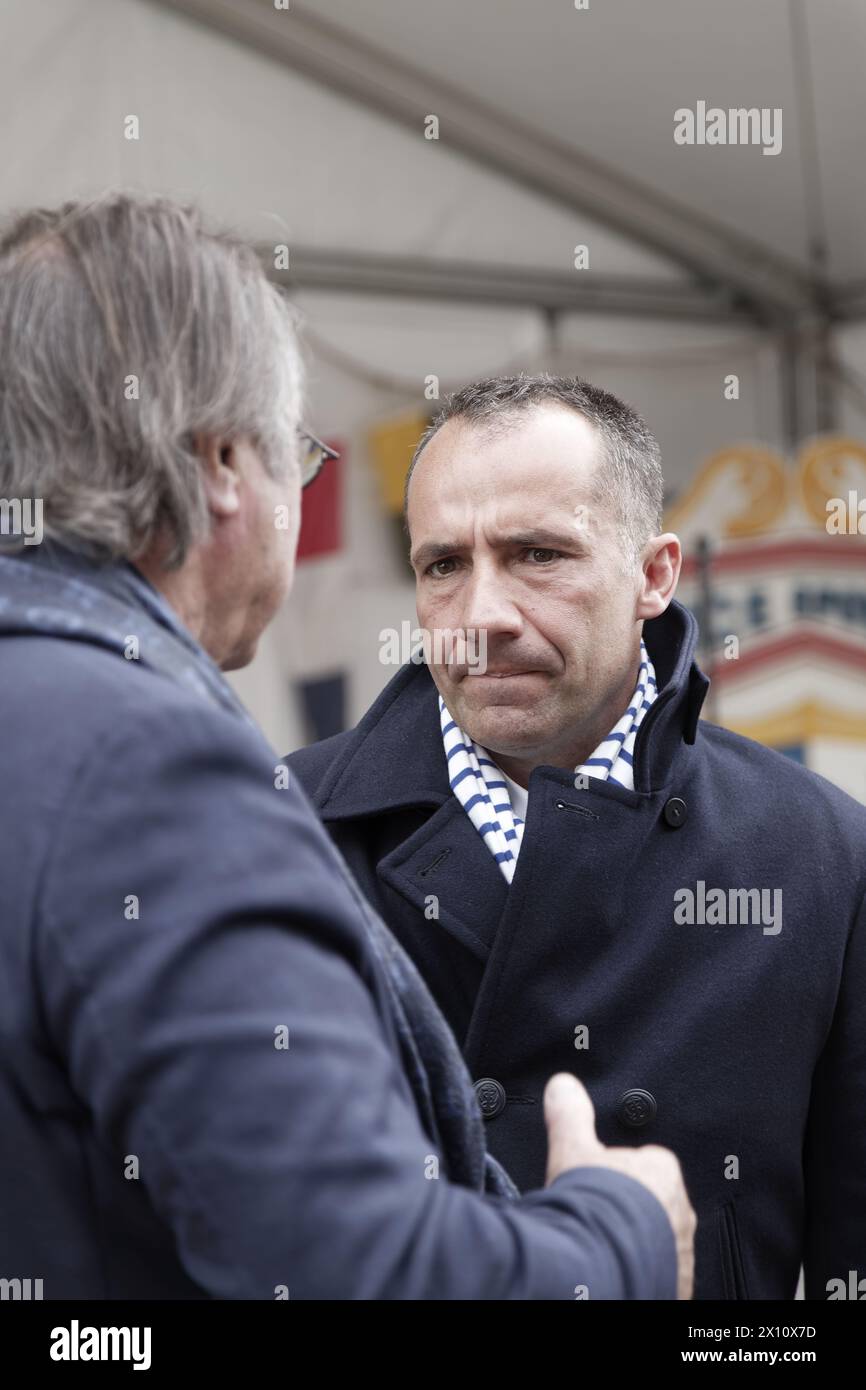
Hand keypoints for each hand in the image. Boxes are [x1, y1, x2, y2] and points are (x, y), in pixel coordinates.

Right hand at [544, 1072, 695, 1298]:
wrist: (601, 1266)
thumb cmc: (594, 1206)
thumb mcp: (573, 1149)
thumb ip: (570, 1114)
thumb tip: (563, 1084)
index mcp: (662, 1171)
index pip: (645, 1163)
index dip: (618, 1173)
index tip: (599, 1183)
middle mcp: (681, 1210)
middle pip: (653, 1203)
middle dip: (630, 1208)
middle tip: (598, 1215)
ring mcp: (681, 1251)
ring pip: (658, 1239)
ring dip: (636, 1241)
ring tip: (604, 1244)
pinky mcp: (677, 1284)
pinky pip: (661, 1273)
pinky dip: (642, 1271)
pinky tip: (617, 1269)